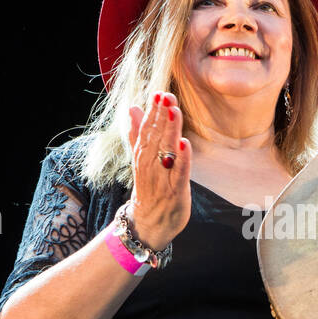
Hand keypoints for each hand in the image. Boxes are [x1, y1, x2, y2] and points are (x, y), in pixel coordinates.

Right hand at [126, 91, 191, 250]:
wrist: (147, 224)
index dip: (153, 112)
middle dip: (162, 116)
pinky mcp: (175, 192)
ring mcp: (162, 179)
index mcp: (142, 156)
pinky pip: (179, 173)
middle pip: (156, 137)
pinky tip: (185, 144)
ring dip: (170, 131)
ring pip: (166, 152)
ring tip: (174, 111)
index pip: (147, 130)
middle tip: (167, 96)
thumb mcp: (140, 160)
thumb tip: (132, 108)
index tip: (159, 94)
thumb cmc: (148, 189)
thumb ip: (138, 134)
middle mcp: (150, 165)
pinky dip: (182, 159)